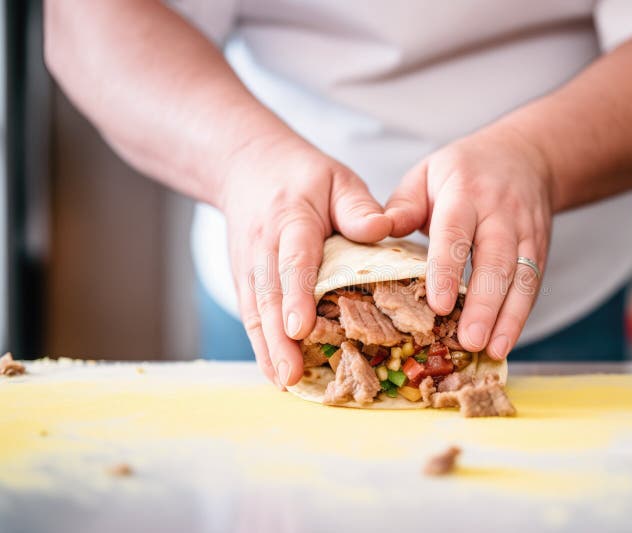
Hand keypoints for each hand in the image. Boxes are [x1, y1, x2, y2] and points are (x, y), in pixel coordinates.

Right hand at [219, 135, 391, 386]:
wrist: (249, 168)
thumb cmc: (305, 178)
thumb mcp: (337, 179)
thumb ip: (358, 206)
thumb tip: (381, 228)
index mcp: (291, 220)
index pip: (293, 260)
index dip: (295, 295)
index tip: (300, 327)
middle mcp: (263, 246)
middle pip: (268, 295)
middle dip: (278, 337)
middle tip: (291, 374)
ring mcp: (248, 264)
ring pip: (254, 310)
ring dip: (266, 348)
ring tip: (282, 381)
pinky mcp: (243, 278)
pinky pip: (250, 313)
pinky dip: (259, 343)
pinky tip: (273, 370)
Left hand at [385, 125, 552, 359]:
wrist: (525, 155)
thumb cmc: (463, 171)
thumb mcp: (426, 174)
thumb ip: (403, 205)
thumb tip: (379, 230)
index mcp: (464, 192)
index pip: (455, 233)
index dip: (448, 270)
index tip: (439, 305)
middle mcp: (500, 211)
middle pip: (496, 260)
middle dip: (484, 303)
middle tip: (470, 340)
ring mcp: (526, 231)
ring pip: (522, 276)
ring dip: (508, 317)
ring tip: (492, 350)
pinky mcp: (541, 249)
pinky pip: (534, 285)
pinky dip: (521, 316)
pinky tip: (505, 342)